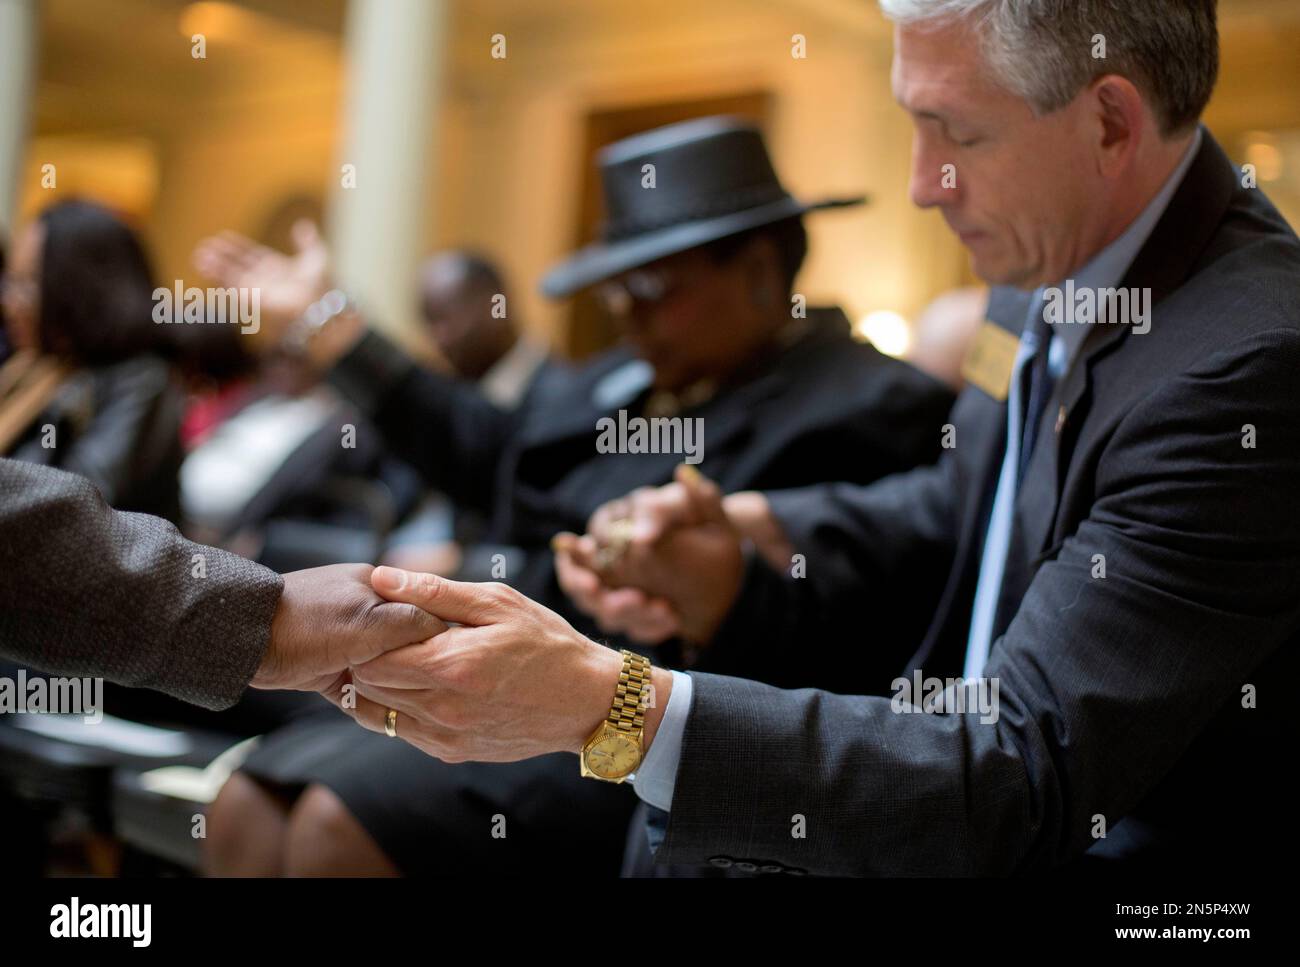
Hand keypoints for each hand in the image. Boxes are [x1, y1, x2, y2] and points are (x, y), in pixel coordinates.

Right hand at [192, 219, 332, 346]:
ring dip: (215, 267)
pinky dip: (218, 279)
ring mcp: (258, 291)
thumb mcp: (316, 257)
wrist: (320, 307)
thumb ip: (307, 241)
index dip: (237, 247)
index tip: (222, 237)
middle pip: (238, 266)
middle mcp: (265, 280)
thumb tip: (304, 224)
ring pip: (232, 276)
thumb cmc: (322, 287)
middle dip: (221, 257)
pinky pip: (231, 288)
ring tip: (199, 257)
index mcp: (278, 269)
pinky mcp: (252, 300)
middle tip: (203, 247)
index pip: (253, 255)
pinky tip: (206, 270)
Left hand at [254, 563, 446, 693]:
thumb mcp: (369, 621)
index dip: (440, 642)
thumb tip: (445, 633)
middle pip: (407, 646)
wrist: (242, 640)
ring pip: (385, 670)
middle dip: (415, 668)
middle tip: (425, 691)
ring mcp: (346, 639)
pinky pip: (361, 686)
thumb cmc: (304, 624)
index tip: (453, 666)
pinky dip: (368, 698)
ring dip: (391, 687)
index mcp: (380, 590)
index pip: (426, 616)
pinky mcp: (328, 666)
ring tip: (403, 704)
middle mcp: (366, 612)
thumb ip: (412, 624)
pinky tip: (380, 711)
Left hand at [332, 568, 671, 762]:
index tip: (381, 620)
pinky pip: (403, 732)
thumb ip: (435, 592)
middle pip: (368, 687)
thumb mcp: (497, 603)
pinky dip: (401, 709)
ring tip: (401, 661)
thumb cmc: (546, 643)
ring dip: (380, 687)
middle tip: (385, 638)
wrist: (586, 701)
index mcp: (451, 665)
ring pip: (378, 714)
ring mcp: (446, 735)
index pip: (371, 658)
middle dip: (367, 660)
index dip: (367, 637)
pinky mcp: (453, 751)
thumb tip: (383, 577)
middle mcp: (443, 708)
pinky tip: (423, 686)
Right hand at [553, 465, 747, 644]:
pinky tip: (674, 619)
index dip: (579, 570)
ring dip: (631, 615)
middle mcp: (607, 560)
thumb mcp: (683, 505)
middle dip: (602, 601)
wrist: (725, 544)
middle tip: (634, 601)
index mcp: (607, 527)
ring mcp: (620, 589)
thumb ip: (660, 510)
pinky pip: (636, 627)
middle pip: (584, 588)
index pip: (578, 552)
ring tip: (664, 609)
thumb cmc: (698, 515)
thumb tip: (641, 537)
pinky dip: (652, 627)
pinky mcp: (638, 613)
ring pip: (607, 614)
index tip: (594, 584)